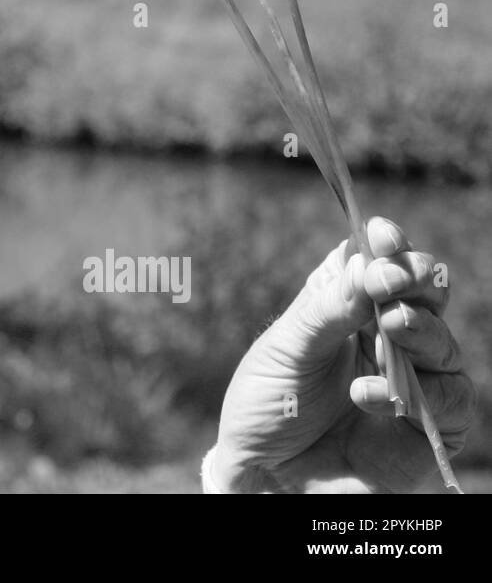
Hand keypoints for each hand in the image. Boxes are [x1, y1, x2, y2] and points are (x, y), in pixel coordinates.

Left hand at [211, 216, 475, 492]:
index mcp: (346, 310)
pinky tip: (366, 393)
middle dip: (414, 279)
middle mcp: (384, 341)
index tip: (381, 233)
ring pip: (444, 344)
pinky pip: (450, 402)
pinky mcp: (425, 432)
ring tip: (391, 324)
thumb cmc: (267, 407)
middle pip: (423, 297)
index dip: (387, 246)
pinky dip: (416, 392)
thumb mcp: (284, 350)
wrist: (262, 478)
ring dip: (422, 329)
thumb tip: (362, 262)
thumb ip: (325, 310)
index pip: (379, 267)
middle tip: (390, 279)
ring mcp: (409, 384)